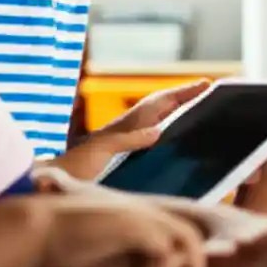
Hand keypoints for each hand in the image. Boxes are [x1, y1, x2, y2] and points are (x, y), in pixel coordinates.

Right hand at [31, 190, 206, 266]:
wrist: (37, 230)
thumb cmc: (65, 249)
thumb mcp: (109, 264)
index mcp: (138, 220)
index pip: (177, 234)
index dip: (188, 259)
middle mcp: (144, 213)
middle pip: (189, 234)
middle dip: (196, 264)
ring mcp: (140, 216)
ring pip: (183, 239)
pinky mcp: (132, 225)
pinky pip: (163, 248)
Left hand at [54, 80, 210, 178]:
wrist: (55, 182)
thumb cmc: (76, 165)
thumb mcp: (102, 149)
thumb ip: (128, 139)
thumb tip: (158, 132)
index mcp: (128, 124)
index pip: (162, 101)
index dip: (184, 93)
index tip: (207, 84)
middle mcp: (129, 130)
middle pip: (163, 108)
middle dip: (185, 99)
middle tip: (211, 93)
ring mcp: (127, 143)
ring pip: (159, 123)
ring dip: (178, 116)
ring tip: (202, 115)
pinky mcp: (124, 158)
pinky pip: (154, 142)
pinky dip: (169, 137)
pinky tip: (177, 145)